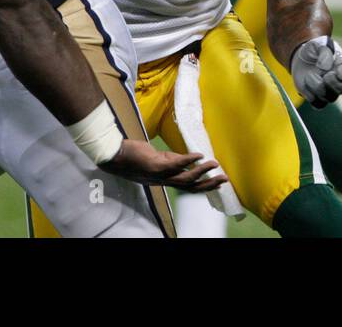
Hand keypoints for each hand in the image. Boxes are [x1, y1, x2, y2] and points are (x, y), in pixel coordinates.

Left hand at [99, 139, 225, 191]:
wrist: (116, 155)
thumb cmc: (135, 155)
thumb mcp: (157, 159)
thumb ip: (172, 160)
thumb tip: (188, 158)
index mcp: (167, 179)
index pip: (188, 186)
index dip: (204, 186)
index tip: (218, 183)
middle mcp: (165, 180)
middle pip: (191, 186)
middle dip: (209, 184)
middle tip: (225, 180)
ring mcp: (160, 174)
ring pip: (186, 177)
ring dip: (202, 172)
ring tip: (215, 164)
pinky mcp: (155, 165)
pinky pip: (175, 164)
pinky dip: (188, 160)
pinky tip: (199, 155)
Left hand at [290, 35, 341, 107]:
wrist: (300, 59)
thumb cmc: (314, 50)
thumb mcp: (318, 44)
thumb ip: (325, 52)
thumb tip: (326, 68)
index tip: (338, 69)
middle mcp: (341, 81)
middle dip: (335, 83)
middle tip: (326, 75)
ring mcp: (330, 91)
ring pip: (331, 98)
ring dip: (318, 86)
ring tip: (309, 75)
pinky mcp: (318, 99)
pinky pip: (318, 104)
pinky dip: (311, 95)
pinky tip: (307, 84)